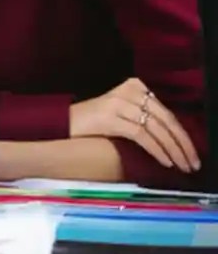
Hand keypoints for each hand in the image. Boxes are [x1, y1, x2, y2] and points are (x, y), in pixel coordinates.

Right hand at [70, 78, 199, 171]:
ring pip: (156, 128)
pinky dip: (157, 150)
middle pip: (165, 119)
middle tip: (193, 163)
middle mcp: (128, 91)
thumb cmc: (93, 124)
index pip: (166, 113)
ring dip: (173, 150)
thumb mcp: (122, 114)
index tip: (192, 153)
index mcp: (134, 87)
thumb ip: (145, 117)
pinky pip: (142, 135)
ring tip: (181, 166)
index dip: (182, 135)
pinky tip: (164, 161)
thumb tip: (175, 139)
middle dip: (183, 144)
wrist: (61, 124)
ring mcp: (119, 103)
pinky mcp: (111, 117)